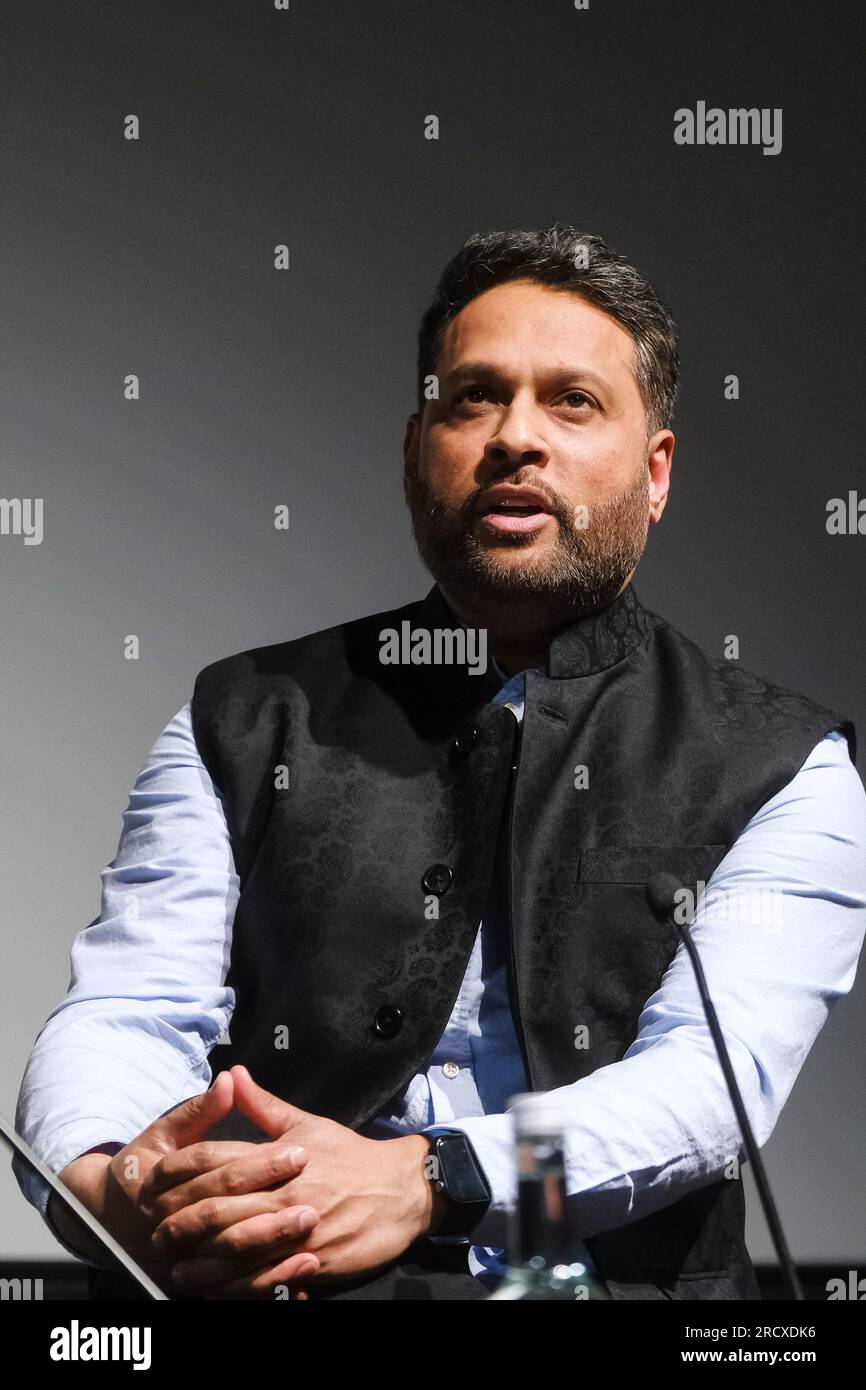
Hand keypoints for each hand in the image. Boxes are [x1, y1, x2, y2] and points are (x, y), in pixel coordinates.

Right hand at [54, 1072, 318, 1296]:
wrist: (104, 1219)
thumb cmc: (140, 1169)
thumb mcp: (163, 1134)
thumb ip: (199, 1111)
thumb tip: (230, 1079)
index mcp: (160, 1185)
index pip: (215, 1169)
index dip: (258, 1162)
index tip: (301, 1152)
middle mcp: (165, 1224)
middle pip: (221, 1214)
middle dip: (268, 1205)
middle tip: (313, 1197)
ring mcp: (176, 1257)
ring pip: (226, 1254)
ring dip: (269, 1246)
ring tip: (309, 1231)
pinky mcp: (189, 1283)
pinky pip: (231, 1289)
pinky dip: (266, 1282)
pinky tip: (300, 1271)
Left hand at [146, 1064, 438, 1297]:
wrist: (401, 1190)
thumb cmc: (350, 1156)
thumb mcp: (307, 1124)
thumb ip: (263, 1105)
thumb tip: (232, 1074)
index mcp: (278, 1157)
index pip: (217, 1161)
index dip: (180, 1174)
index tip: (155, 1184)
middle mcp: (283, 1193)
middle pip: (218, 1209)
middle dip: (181, 1223)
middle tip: (155, 1234)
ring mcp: (297, 1230)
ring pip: (235, 1249)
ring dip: (201, 1261)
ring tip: (176, 1267)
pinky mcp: (312, 1260)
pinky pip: (265, 1278)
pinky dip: (236, 1286)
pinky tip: (215, 1288)